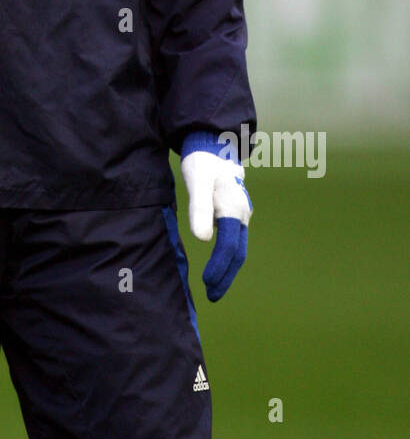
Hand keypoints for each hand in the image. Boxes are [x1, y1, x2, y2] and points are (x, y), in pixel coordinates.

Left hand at [180, 145, 251, 301]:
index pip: (229, 247)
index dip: (219, 267)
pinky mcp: (234, 210)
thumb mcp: (197, 181)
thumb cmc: (203, 161)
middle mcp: (242, 213)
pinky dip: (227, 256)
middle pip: (237, 252)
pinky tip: (218, 263)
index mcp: (233, 208)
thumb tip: (202, 239)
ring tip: (214, 285)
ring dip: (227, 268)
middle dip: (226, 275)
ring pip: (237, 247)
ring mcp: (240, 212)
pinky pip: (233, 239)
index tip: (207, 284)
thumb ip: (199, 208)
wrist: (213, 143)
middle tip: (213, 295)